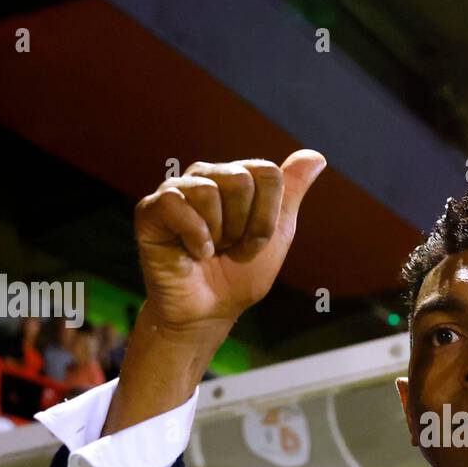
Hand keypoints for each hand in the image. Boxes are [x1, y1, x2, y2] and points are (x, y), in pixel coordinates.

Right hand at [133, 150, 326, 328]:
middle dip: (245, 227)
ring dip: (219, 236)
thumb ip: (292, 192)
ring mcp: (177, 190)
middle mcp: (206, 176)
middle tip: (231, 248)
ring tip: (212, 251)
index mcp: (236, 177)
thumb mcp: (277, 233)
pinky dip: (196, 238)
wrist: (211, 311)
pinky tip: (193, 252)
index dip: (268, 217)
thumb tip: (316, 155)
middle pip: (241, 180)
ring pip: (209, 192)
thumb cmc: (241, 273)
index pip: (268, 173)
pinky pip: (178, 205)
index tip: (256, 241)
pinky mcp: (151, 209)